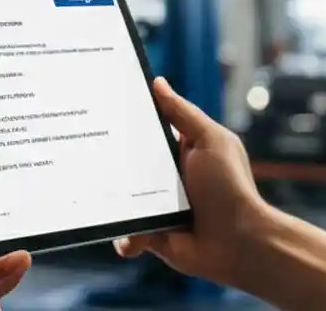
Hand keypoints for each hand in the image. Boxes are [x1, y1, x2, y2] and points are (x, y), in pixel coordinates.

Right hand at [114, 77, 272, 284]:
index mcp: (183, 150)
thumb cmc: (230, 187)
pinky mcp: (154, 234)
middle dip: (110, 163)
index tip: (100, 110)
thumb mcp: (209, 139)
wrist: (240, 243)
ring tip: (103, 202)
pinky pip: (128, 233)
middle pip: (129, 165)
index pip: (149, 132)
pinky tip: (133, 237)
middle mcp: (169, 177)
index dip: (127, 123)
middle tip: (84, 156)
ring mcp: (159, 206)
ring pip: (122, 199)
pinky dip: (126, 237)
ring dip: (113, 203)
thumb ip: (182, 112)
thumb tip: (158, 82)